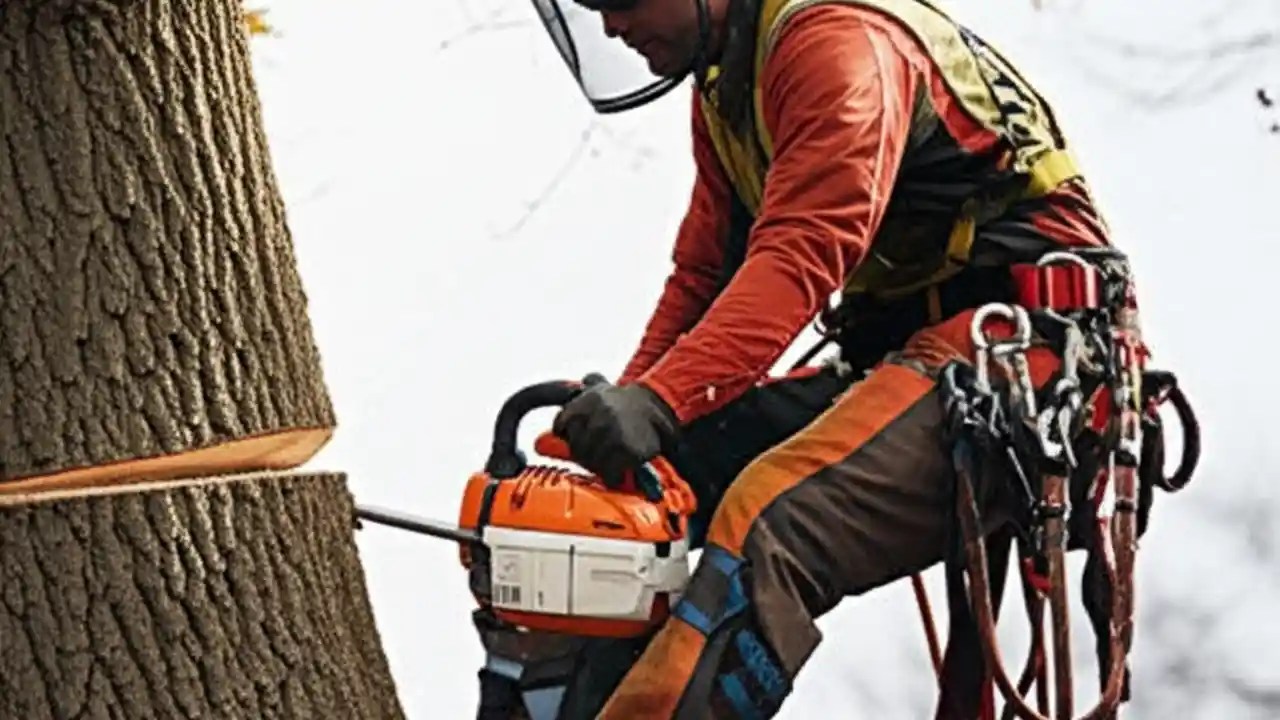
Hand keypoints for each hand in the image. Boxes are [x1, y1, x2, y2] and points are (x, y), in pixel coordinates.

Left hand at [551, 380, 678, 487]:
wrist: (659, 405)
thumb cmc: (627, 403)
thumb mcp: (601, 390)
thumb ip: (575, 397)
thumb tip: (552, 417)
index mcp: (587, 399)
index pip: (561, 425)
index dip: (569, 434)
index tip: (578, 437)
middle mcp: (598, 414)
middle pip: (576, 447)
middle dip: (586, 453)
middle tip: (599, 451)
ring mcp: (612, 433)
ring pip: (591, 462)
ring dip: (600, 464)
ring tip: (610, 458)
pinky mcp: (627, 450)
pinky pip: (609, 472)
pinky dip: (612, 475)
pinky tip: (619, 468)